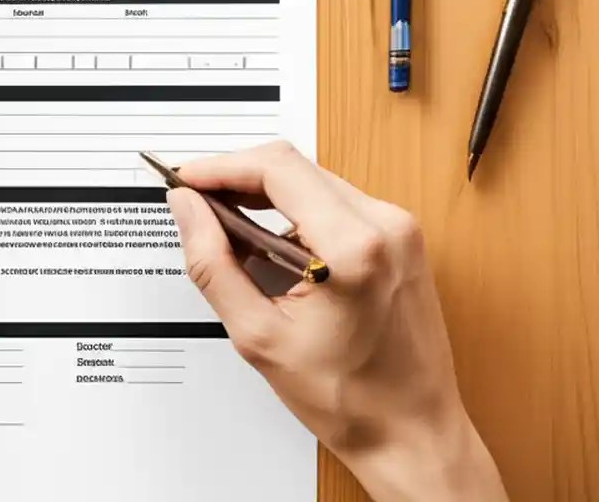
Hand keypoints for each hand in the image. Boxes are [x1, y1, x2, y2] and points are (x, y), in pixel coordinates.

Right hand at [167, 143, 506, 501]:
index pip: (275, 169)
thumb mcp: (259, 336)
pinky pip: (336, 202)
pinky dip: (296, 214)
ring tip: (232, 235)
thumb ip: (213, 264)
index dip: (221, 167)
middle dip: (238, 178)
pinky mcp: (402, 238)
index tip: (187, 179)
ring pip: (313, 180)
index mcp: (354, 247)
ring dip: (266, 196)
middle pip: (294, 166)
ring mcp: (400, 229)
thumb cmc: (352, 399)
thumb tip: (188, 211)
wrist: (412, 432)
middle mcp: (386, 226)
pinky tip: (273, 249)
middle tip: (197, 204)